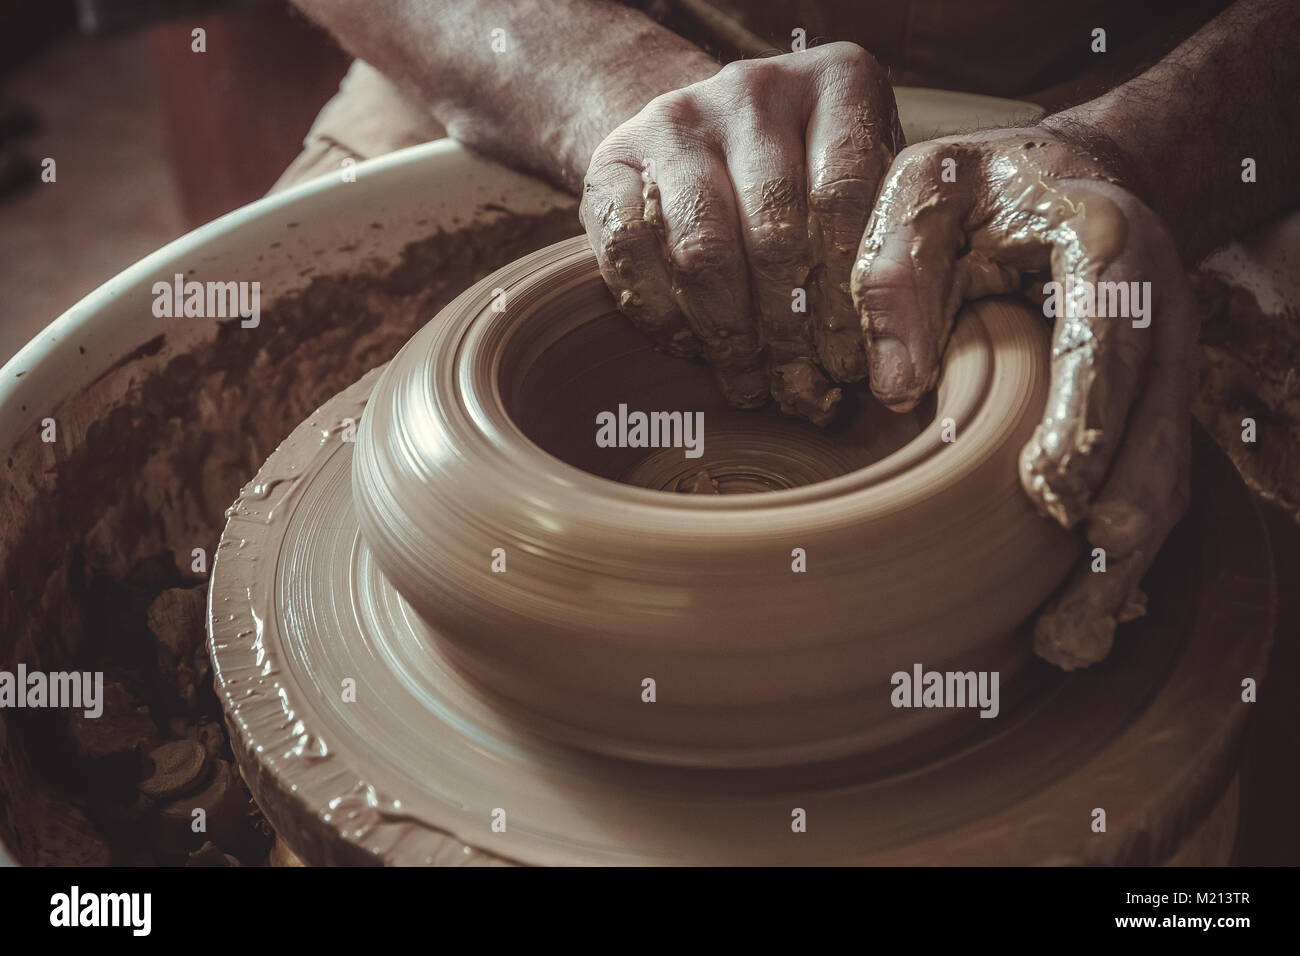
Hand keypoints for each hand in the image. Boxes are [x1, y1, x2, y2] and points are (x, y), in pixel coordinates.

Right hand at [580, 42, 902, 424]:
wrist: (702, 134)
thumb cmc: (807, 179)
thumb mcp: (864, 190)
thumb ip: (881, 250)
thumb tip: (896, 365)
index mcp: (838, 83)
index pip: (846, 198)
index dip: (846, 295)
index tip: (850, 365)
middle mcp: (756, 88)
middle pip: (774, 231)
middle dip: (788, 331)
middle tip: (799, 391)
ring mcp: (677, 118)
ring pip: (703, 249)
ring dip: (728, 333)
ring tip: (748, 383)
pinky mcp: (611, 159)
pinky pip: (631, 253)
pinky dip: (663, 316)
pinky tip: (693, 348)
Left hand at [850, 128, 1198, 668]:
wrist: (1074, 173)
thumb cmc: (987, 183)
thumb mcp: (928, 183)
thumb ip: (899, 262)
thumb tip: (895, 384)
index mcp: (1107, 247)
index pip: (1110, 342)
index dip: (1088, 423)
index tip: (1054, 501)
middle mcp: (1157, 312)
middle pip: (1155, 433)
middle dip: (1115, 527)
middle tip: (1066, 613)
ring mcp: (1164, 364)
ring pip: (1163, 474)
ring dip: (1122, 564)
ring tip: (1071, 641)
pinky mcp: (1149, 402)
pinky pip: (1150, 481)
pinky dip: (1124, 549)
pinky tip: (1088, 609)